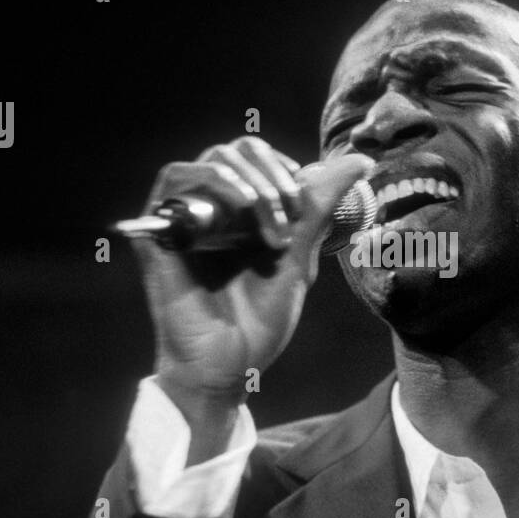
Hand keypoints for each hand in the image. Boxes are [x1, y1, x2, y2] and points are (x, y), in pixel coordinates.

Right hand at [131, 137, 371, 405]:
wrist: (227, 367)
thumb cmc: (259, 325)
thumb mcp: (298, 260)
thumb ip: (320, 209)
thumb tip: (359, 161)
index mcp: (244, 215)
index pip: (261, 157)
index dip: (286, 167)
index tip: (304, 205)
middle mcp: (213, 210)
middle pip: (239, 150)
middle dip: (273, 173)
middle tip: (290, 213)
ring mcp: (186, 218)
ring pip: (214, 158)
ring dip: (251, 181)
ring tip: (269, 222)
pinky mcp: (159, 229)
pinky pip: (177, 178)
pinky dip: (216, 183)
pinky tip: (242, 210)